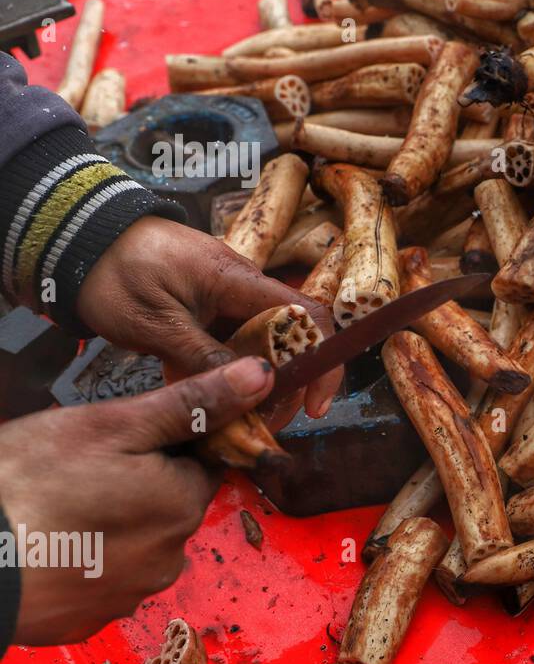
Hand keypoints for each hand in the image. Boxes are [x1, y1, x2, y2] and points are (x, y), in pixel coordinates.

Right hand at [0, 357, 273, 644]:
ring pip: (135, 543)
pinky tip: (48, 543)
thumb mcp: (113, 427)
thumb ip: (193, 404)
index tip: (123, 441)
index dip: (167, 445)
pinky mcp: (88, 621)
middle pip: (169, 504)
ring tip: (57, 507)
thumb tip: (262, 376)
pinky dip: (81, 562)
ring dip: (110, 525)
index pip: (201, 465)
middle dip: (137, 484)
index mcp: (183, 505)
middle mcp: (170, 558)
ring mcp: (128, 596)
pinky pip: (99, 580)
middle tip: (77, 470)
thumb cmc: (30, 486)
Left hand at [76, 217, 341, 417]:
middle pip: (290, 341)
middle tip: (265, 425)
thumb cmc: (116, 272)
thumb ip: (204, 356)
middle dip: (286, 387)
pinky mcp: (207, 310)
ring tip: (236, 422)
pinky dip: (227, 375)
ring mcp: (226, 300)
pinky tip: (210, 401)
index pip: (309, 317)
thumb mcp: (156, 323)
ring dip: (256, 386)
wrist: (80, 239)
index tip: (314, 404)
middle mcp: (244, 290)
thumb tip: (251, 386)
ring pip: (260, 348)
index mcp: (240, 282)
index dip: (322, 362)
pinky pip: (231, 346)